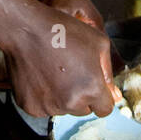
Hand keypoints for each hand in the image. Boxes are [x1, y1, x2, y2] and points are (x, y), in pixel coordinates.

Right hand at [6, 0, 121, 120]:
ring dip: (63, 97)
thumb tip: (114, 96)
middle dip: (82, 96)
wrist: (26, 29)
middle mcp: (71, 103)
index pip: (105, 109)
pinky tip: (41, 76)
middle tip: (71, 72)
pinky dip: (45, 97)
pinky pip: (44, 108)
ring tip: (54, 71)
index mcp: (91, 88)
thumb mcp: (98, 42)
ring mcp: (49, 106)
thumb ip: (108, 72)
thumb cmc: (64, 31)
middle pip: (84, 110)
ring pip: (64, 109)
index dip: (101, 96)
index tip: (93, 84)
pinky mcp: (31, 106)